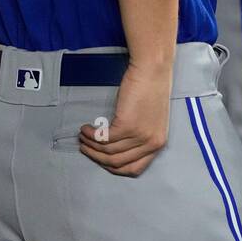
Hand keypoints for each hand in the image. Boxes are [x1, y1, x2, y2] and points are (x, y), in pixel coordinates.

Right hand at [79, 61, 171, 176]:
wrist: (152, 71)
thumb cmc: (151, 91)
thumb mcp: (150, 121)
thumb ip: (139, 137)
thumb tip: (115, 149)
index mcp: (158, 144)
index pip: (134, 169)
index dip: (114, 167)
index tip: (102, 159)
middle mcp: (151, 143)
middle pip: (117, 162)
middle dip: (97, 157)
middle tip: (85, 147)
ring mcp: (140, 135)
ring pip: (107, 150)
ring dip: (91, 144)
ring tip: (83, 137)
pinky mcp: (127, 125)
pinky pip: (102, 138)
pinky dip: (91, 135)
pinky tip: (86, 128)